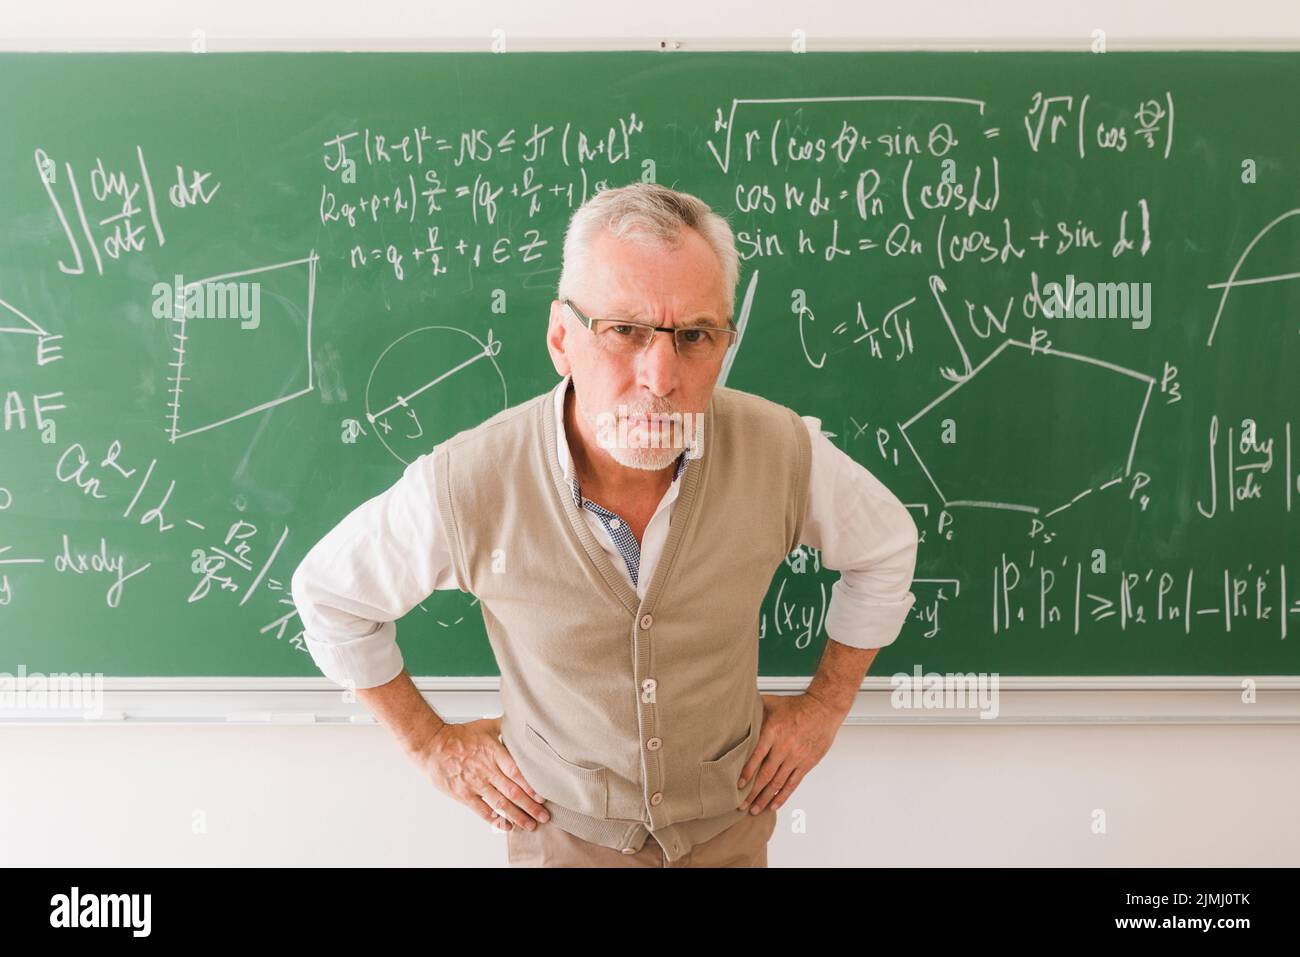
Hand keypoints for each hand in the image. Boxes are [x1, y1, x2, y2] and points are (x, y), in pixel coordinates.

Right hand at [420, 716, 549, 832]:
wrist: (432, 745)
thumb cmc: (457, 736)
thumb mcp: (485, 726)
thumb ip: (505, 726)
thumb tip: (521, 721)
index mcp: (494, 753)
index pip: (518, 772)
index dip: (531, 786)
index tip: (543, 797)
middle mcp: (487, 770)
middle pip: (513, 791)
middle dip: (530, 806)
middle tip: (543, 817)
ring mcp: (475, 784)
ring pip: (501, 804)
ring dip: (517, 816)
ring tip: (530, 825)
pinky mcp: (464, 795)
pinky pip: (482, 810)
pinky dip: (495, 819)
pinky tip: (506, 826)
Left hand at [736, 692, 843, 814]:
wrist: (823, 709)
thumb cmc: (797, 706)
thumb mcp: (772, 703)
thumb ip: (753, 709)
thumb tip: (735, 709)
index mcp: (773, 732)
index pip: (756, 756)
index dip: (746, 773)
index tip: (737, 785)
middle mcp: (784, 747)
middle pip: (765, 774)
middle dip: (751, 792)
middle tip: (741, 804)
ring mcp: (796, 757)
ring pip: (777, 783)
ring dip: (764, 798)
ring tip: (754, 809)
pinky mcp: (806, 764)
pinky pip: (792, 783)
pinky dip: (782, 796)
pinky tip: (773, 804)